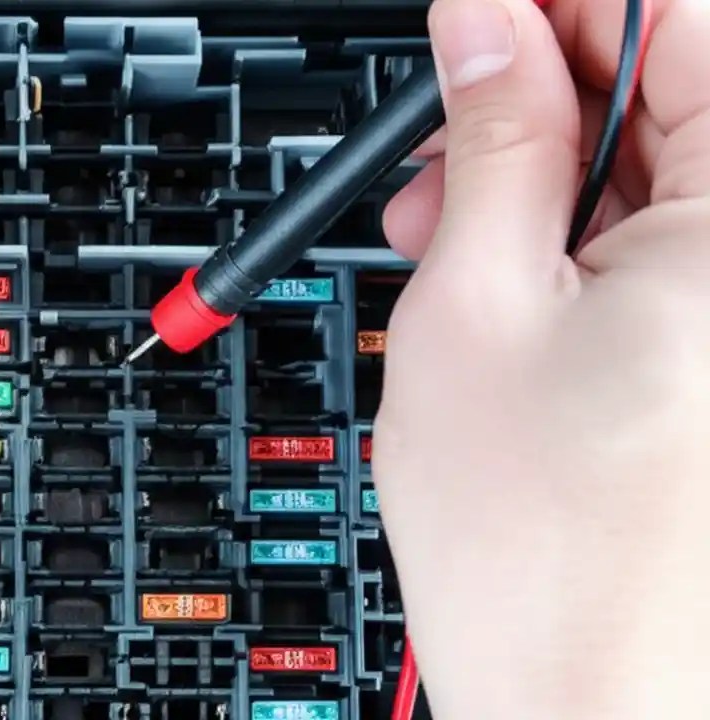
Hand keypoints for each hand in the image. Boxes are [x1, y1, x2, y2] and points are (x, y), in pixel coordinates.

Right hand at [378, 0, 709, 716]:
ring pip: (660, 174)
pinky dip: (573, 236)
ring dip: (542, 168)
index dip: (570, 2)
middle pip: (676, 93)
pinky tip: (492, 262)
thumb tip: (483, 26)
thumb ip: (490, 140)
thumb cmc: (547, 553)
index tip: (485, 11)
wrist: (592, 707)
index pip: (685, 22)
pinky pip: (662, 250)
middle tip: (441, 113)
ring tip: (440, 217)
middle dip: (545, 84)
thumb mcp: (474, 302)